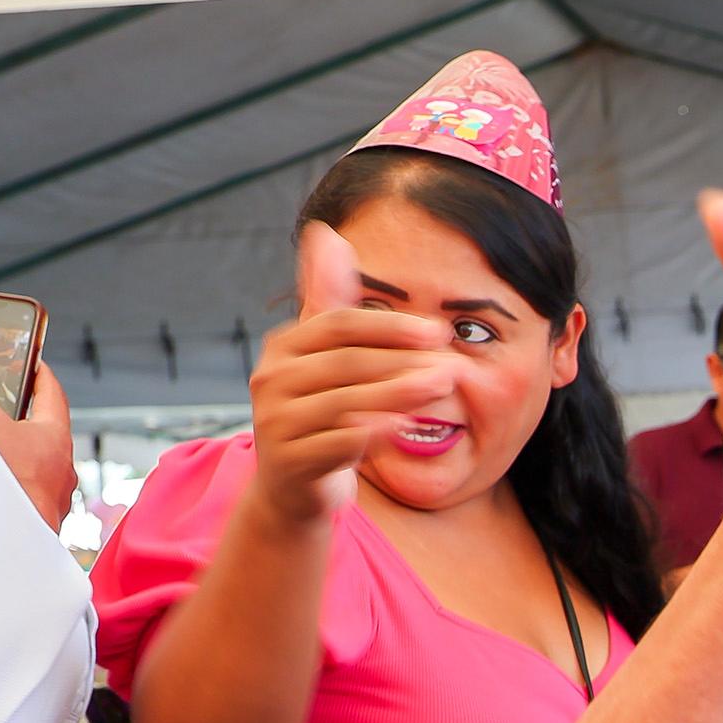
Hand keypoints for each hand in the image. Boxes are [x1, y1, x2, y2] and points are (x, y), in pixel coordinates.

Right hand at [0, 357, 78, 531]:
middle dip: (13, 422)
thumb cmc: (1, 476)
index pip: (53, 397)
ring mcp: (48, 503)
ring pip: (24, 471)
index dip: (42, 377)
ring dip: (1, 460)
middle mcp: (60, 473)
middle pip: (38, 437)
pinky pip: (13, 497)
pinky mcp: (32, 526)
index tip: (37, 365)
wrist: (1, 541)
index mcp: (55, 440)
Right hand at [243, 223, 466, 529]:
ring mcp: (276, 422)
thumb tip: (327, 233)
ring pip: (343, 402)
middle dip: (402, 362)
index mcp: (285, 348)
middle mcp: (272, 380)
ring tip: (440, 389)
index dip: (390, 327)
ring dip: (396, 394)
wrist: (293, 489)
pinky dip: (371, 434)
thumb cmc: (319, 415)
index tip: (438, 330)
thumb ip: (329, 299)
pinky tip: (404, 427)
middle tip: (451, 364)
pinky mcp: (289, 463)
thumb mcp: (324, 357)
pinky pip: (336, 444)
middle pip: (346, 363)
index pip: (340, 325)